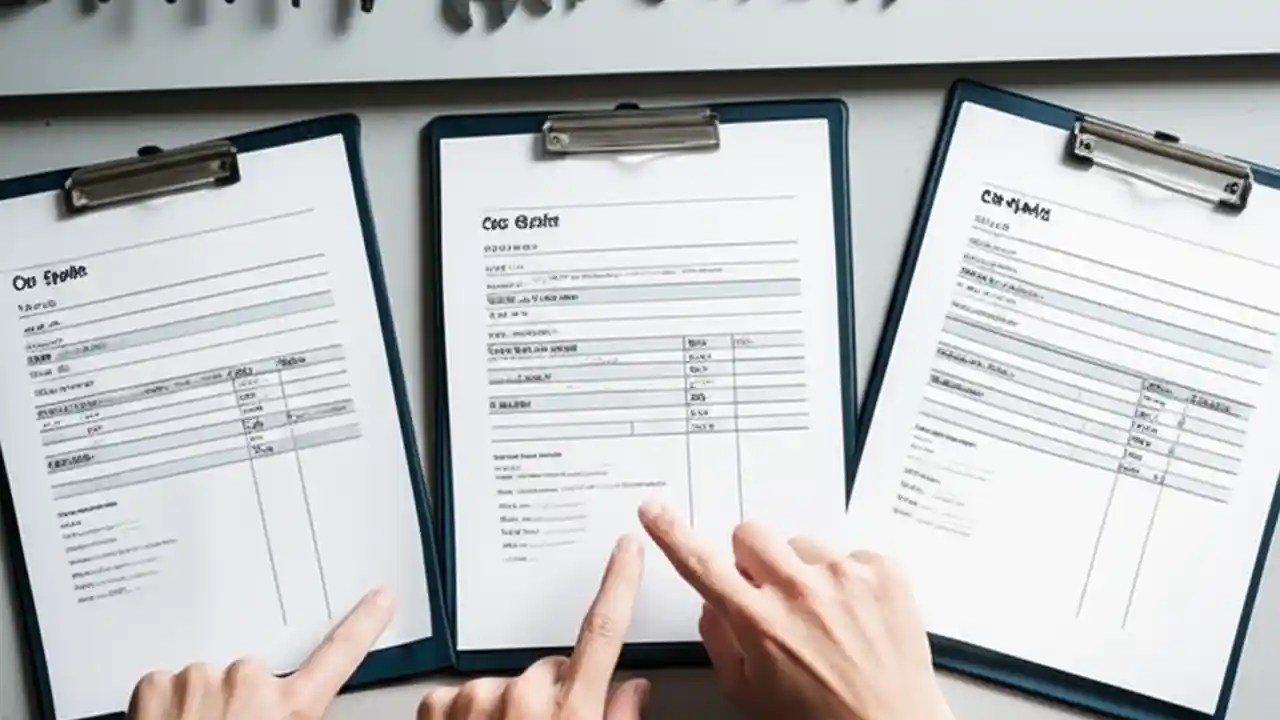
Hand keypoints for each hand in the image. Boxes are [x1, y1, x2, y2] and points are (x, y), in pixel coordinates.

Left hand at [129, 588, 394, 719]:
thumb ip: (295, 716)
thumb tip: (292, 708)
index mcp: (290, 710)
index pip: (340, 654)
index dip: (364, 623)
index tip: (381, 599)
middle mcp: (250, 683)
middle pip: (254, 680)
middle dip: (241, 704)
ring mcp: (202, 678)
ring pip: (209, 684)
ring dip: (203, 707)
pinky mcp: (159, 683)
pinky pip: (169, 688)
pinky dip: (167, 708)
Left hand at [418, 535, 649, 719]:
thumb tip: (633, 690)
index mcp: (570, 716)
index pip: (604, 631)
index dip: (619, 584)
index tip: (626, 550)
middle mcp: (523, 703)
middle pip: (552, 667)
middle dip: (556, 691)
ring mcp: (477, 705)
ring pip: (506, 681)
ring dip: (509, 706)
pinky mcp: (437, 711)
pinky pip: (461, 693)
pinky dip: (467, 713)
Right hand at [638, 502, 953, 719]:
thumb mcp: (747, 693)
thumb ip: (718, 639)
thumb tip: (712, 602)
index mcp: (758, 622)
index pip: (700, 563)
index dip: (671, 533)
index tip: (655, 511)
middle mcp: (798, 592)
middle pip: (751, 534)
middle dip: (751, 558)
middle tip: (768, 592)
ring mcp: (844, 577)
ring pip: (802, 544)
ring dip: (804, 571)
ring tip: (824, 617)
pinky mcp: (883, 573)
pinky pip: (850, 555)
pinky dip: (849, 581)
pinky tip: (855, 616)